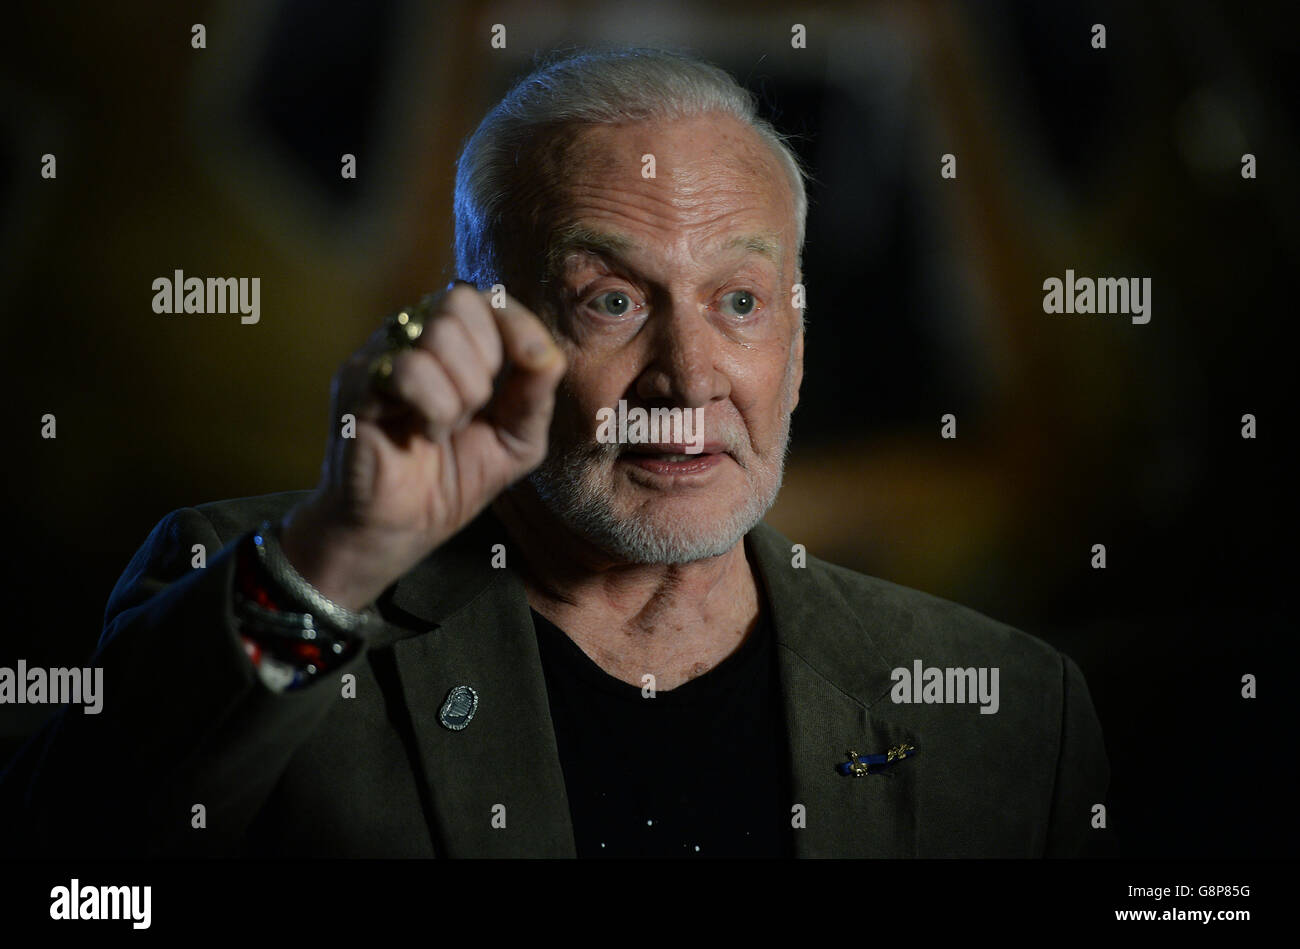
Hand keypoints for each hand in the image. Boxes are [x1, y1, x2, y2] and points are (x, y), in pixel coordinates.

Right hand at [279, 282, 564, 612]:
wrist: (397, 532)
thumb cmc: (450, 481)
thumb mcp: (516, 439)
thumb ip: (537, 393)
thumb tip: (547, 354)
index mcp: (447, 342)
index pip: (485, 297)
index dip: (517, 324)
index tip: (535, 366)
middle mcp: (408, 337)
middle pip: (460, 302)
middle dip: (486, 363)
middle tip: (472, 410)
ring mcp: (377, 357)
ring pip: (438, 334)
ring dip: (460, 393)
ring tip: (444, 427)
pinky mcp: (355, 386)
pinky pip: (408, 370)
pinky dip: (432, 409)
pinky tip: (420, 435)